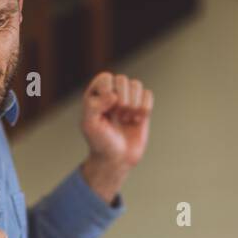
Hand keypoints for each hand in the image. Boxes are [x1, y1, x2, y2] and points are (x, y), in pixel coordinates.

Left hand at [79, 71, 152, 200]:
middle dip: (122, 100)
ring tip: (126, 119)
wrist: (117, 159)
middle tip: (118, 116)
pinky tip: (137, 120)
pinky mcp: (142, 106)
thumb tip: (113, 95)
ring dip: (133, 104)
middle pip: (122, 80)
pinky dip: (144, 108)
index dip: (108, 92)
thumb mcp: (89, 125)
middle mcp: (112, 92)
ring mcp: (128, 98)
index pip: (105, 78)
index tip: (105, 111)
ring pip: (136, 85)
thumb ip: (94, 106)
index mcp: (96, 93)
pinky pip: (148, 95)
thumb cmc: (100, 142)